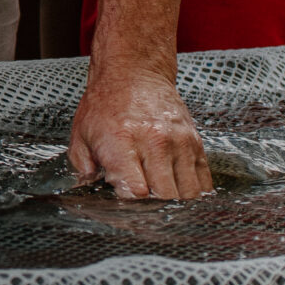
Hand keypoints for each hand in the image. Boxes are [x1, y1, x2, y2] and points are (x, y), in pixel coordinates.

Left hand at [68, 63, 211, 199]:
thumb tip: (88, 194)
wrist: (133, 73)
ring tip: (161, 203)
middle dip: (155, 211)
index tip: (126, 209)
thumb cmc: (105, 105)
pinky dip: (194, 193)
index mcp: (122, 143)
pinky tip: (180, 193)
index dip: (131, 209)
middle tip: (144, 211)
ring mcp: (179, 142)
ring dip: (176, 204)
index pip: (136, 192)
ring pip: (188, 193)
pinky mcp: (195, 142)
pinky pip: (204, 179)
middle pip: (165, 197)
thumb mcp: (81, 135)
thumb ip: (83, 169)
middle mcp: (155, 142)